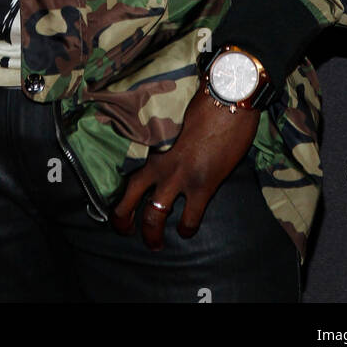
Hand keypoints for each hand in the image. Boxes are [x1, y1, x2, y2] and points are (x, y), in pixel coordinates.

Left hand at [110, 87, 258, 249]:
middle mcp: (159, 164)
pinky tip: (187, 231)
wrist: (228, 101)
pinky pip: (190, 218)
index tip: (117, 201)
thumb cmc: (204, 104)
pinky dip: (187, 229)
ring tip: (154, 245)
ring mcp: (179, 177)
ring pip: (154, 214)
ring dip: (151, 234)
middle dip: (123, 219)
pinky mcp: (202, 186)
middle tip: (125, 230)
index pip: (127, 171)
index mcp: (151, 146)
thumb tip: (166, 150)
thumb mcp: (176, 122)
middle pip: (129, 198)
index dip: (119, 189)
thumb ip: (166, 141)